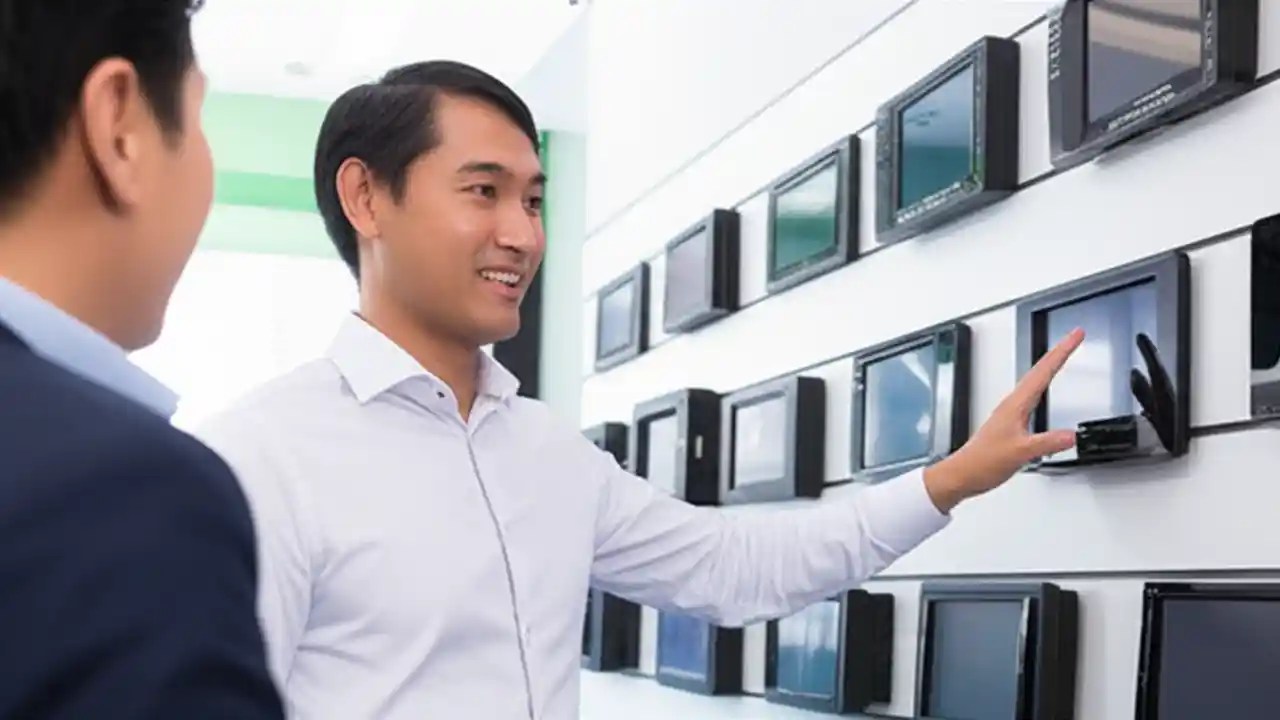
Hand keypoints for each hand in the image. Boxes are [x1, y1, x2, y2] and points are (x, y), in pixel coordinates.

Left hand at [923, 328, 1085, 512]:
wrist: (962, 474)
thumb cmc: (983, 462)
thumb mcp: (1020, 453)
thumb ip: (1046, 443)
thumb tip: (1071, 435)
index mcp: (1016, 405)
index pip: (1044, 372)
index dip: (1062, 352)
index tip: (1075, 336)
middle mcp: (1012, 404)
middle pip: (1040, 371)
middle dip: (1059, 352)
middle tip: (1074, 337)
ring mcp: (1010, 412)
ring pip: (1034, 381)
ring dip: (1049, 366)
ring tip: (1062, 356)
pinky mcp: (1010, 423)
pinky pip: (1031, 396)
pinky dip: (1041, 386)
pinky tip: (1042, 391)